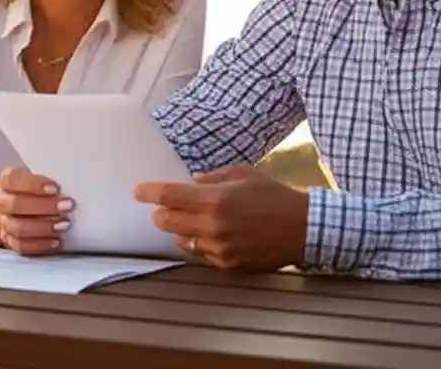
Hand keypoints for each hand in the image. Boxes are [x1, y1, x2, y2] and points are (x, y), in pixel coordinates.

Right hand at [0, 166, 73, 255]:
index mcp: (7, 181)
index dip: (33, 184)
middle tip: (68, 206)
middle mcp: (1, 201)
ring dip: (43, 227)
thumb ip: (52, 180)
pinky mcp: (10, 242)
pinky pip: (22, 247)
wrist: (22, 210)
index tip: (56, 188)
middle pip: (14, 205)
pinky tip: (57, 242)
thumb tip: (76, 184)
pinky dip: (40, 245)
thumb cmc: (39, 190)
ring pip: (18, 228)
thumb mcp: (42, 178)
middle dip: (44, 207)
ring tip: (65, 225)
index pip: (12, 179)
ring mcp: (4, 223)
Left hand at [135, 164, 308, 272]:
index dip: (149, 192)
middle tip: (168, 206)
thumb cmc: (274, 196)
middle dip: (162, 213)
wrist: (303, 229)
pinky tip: (216, 234)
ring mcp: (219, 250)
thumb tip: (189, 184)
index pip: (169, 196)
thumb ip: (212, 178)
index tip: (137, 190)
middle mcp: (213, 227)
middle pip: (166, 223)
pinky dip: (202, 244)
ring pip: (182, 241)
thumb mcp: (243, 174)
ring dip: (182, 230)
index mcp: (215, 200)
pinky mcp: (227, 266)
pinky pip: (201, 255)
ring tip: (198, 220)